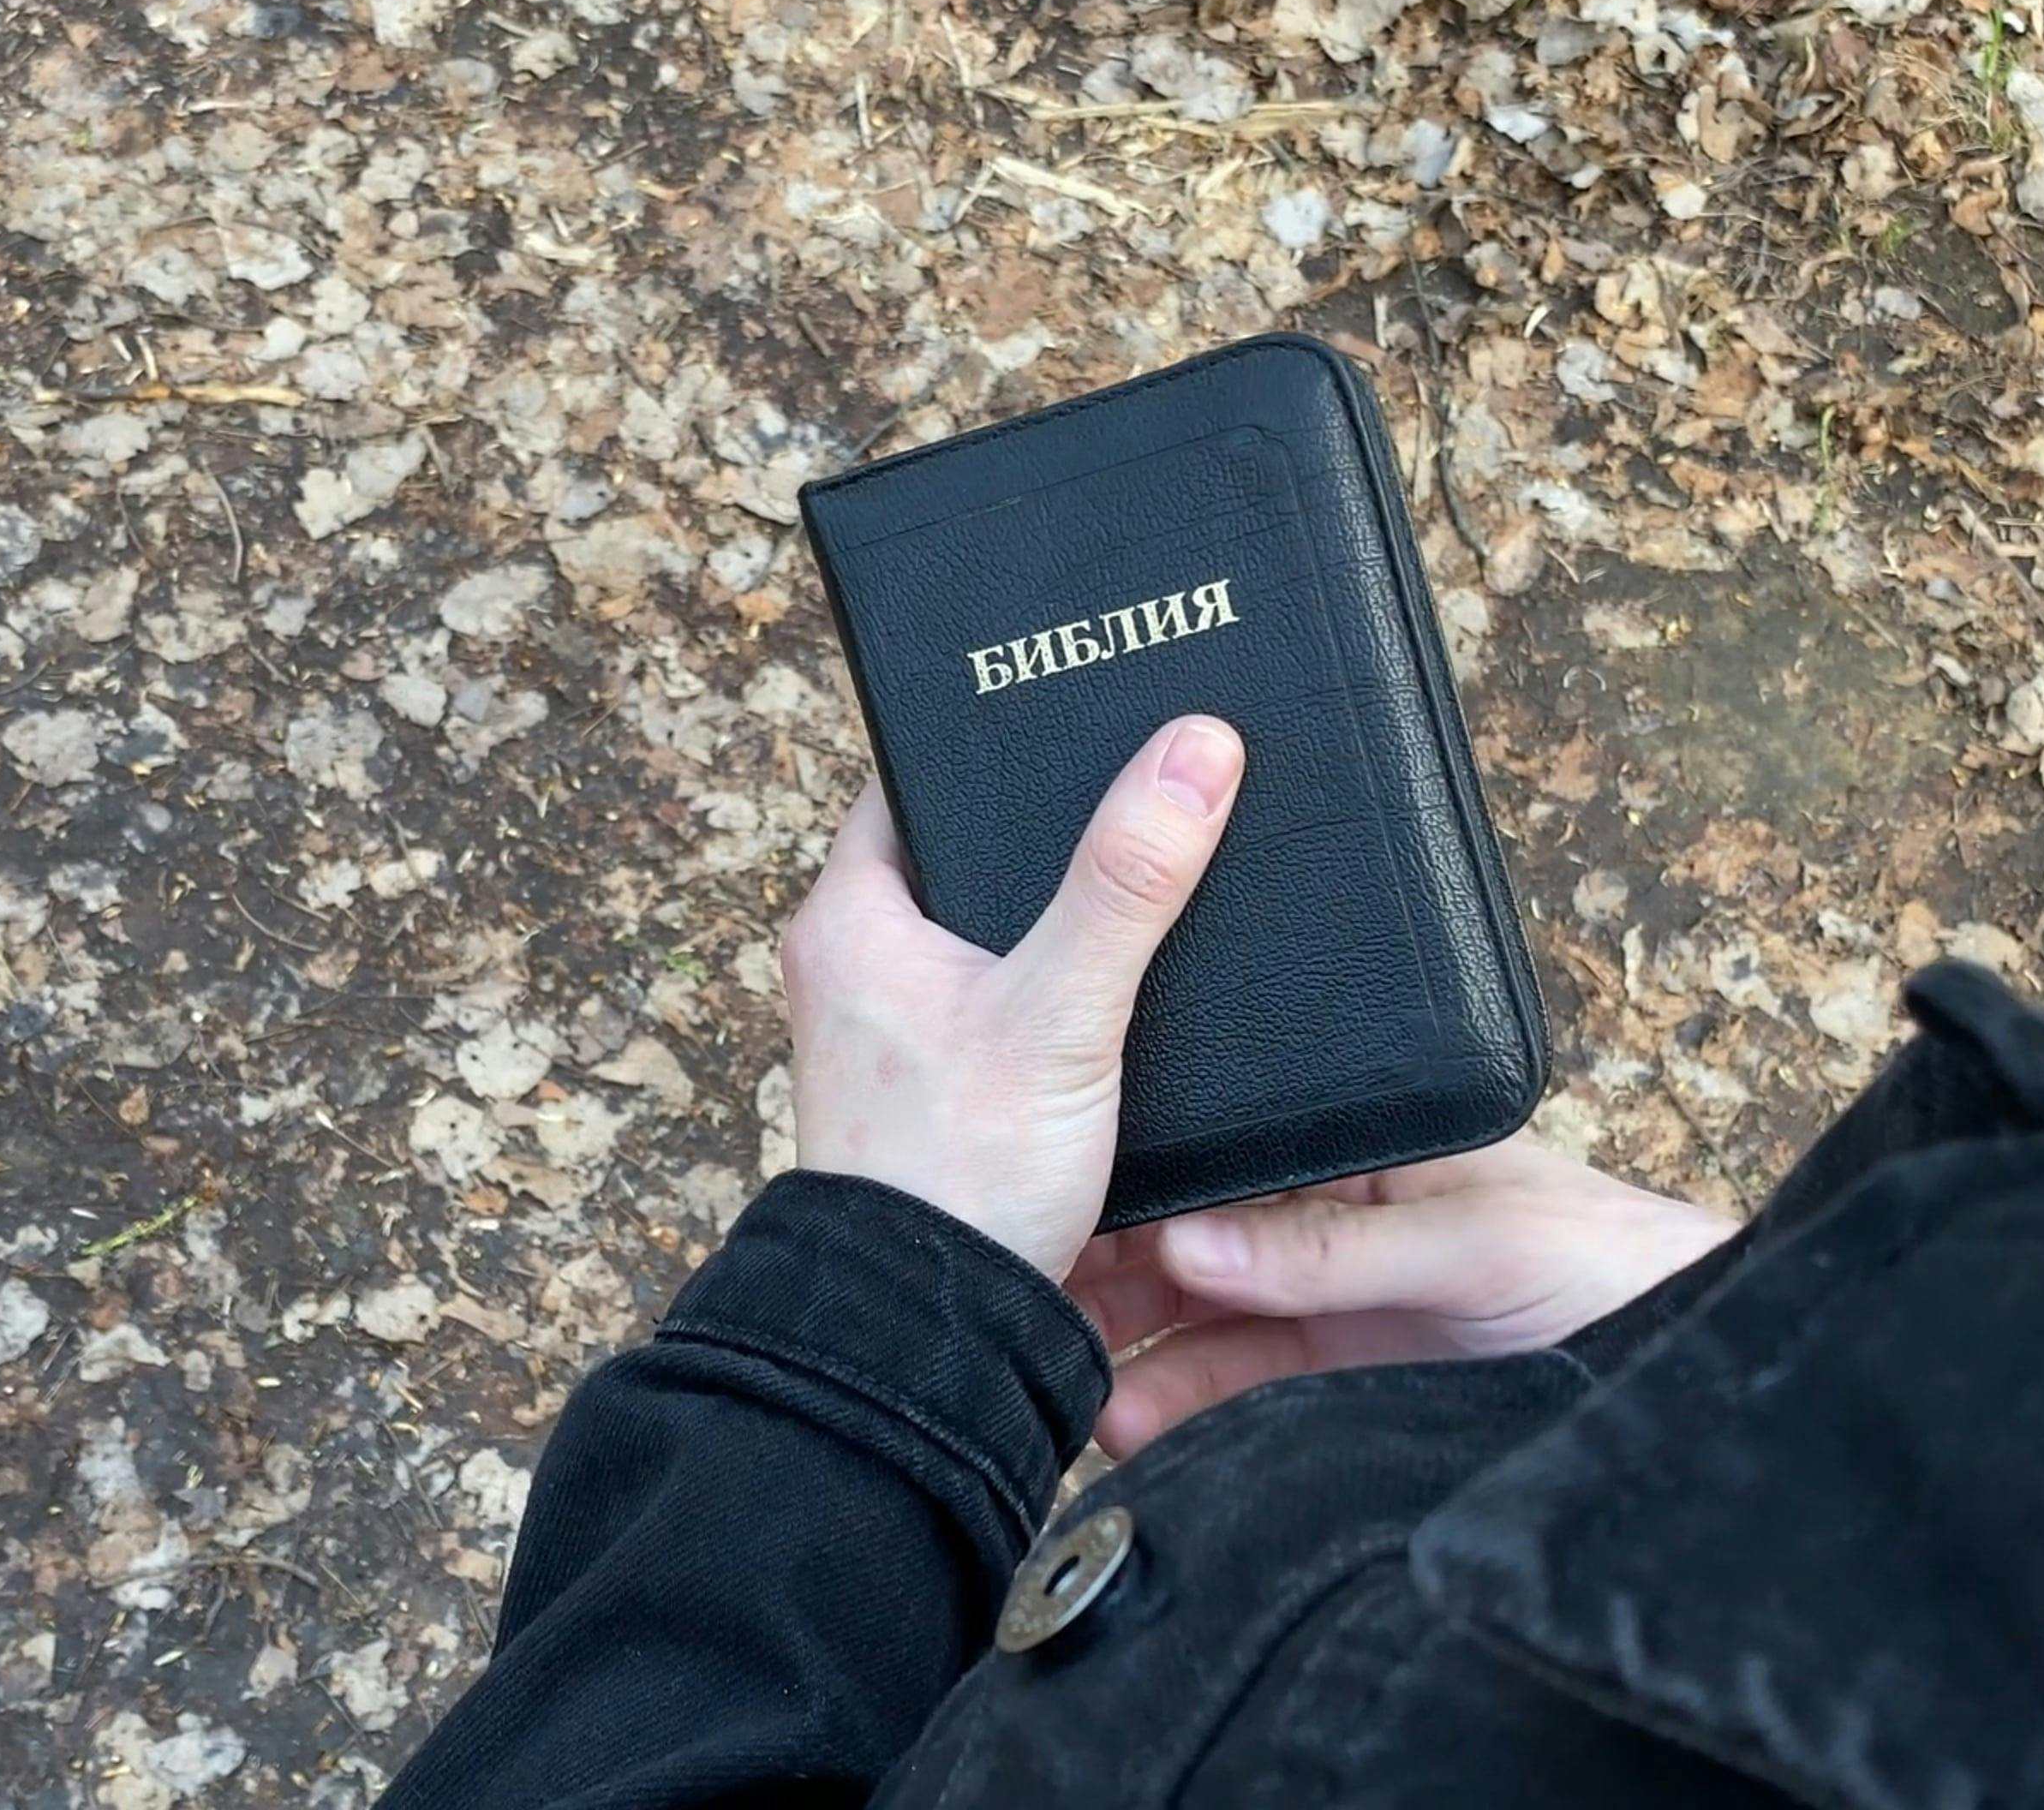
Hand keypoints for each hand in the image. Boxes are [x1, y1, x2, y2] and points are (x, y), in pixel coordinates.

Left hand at [781, 716, 1247, 1279]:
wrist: (931, 1337)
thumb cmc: (959, 1176)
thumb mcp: (1060, 1013)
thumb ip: (1126, 882)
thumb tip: (1193, 750)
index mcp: (850, 918)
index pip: (921, 781)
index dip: (1000, 740)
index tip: (1088, 706)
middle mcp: (859, 966)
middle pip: (973, 856)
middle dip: (1058, 828)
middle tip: (1152, 777)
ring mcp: (901, 1031)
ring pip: (1000, 934)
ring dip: (1070, 915)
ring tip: (1164, 865)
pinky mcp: (947, 1089)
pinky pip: (1015, 1001)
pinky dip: (1070, 987)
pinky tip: (1141, 982)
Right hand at [1065, 1140, 1737, 1456]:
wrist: (1691, 1367)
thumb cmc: (1611, 1259)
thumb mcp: (1477, 1240)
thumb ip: (1334, 1249)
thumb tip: (1193, 1245)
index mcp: (1354, 1144)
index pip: (1225, 1156)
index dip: (1143, 1189)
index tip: (1067, 1224)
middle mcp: (1327, 1214)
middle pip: (1190, 1241)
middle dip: (1112, 1279)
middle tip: (1043, 1315)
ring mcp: (1326, 1298)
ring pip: (1198, 1322)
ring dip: (1135, 1356)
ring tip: (1084, 1394)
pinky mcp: (1335, 1378)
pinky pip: (1234, 1390)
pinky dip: (1177, 1411)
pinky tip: (1131, 1428)